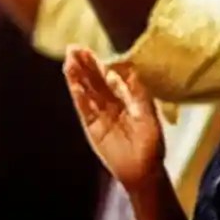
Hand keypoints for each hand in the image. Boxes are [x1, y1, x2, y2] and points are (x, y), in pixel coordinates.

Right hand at [63, 46, 165, 189]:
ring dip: (77, 77)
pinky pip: (84, 108)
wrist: (144, 170)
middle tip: (72, 48)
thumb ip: (138, 93)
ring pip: (86, 92)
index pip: (107, 78)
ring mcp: (98, 115)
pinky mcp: (91, 126)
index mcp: (123, 100)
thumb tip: (129, 70)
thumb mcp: (148, 115)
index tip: (88, 50)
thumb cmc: (151, 145)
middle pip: (93, 81)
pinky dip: (78, 95)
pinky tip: (73, 83)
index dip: (97, 64)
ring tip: (68, 61)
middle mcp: (108, 105)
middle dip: (83, 65)